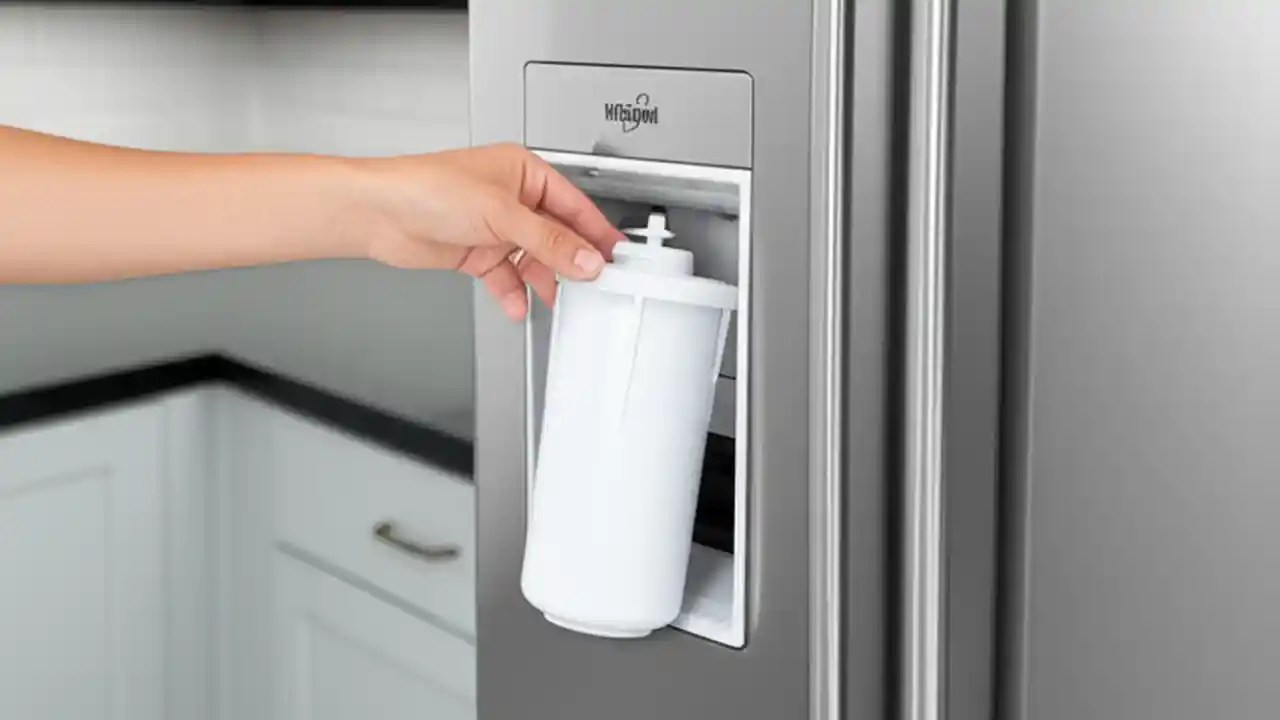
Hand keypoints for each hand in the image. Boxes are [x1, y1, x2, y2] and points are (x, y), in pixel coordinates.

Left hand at [355, 143, 623, 320]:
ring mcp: (494, 227)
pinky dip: (513, 292)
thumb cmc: (426, 188)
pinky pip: (507, 276)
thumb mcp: (501, 214)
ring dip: (543, 280)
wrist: (378, 214)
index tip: (615, 257)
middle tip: (592, 284)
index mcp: (524, 172)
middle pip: (556, 234)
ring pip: (534, 258)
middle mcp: (512, 198)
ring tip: (556, 298)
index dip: (595, 232)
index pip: (574, 204)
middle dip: (571, 261)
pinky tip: (518, 304)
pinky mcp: (477, 252)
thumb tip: (585, 258)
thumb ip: (549, 241)